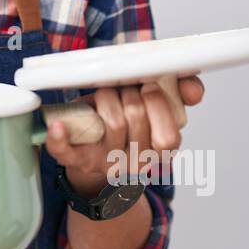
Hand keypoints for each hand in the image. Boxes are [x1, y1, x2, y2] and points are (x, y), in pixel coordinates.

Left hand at [44, 74, 205, 198]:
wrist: (98, 163)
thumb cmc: (129, 129)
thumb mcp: (157, 114)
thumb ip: (178, 95)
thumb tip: (192, 86)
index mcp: (157, 152)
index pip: (168, 137)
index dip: (159, 107)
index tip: (149, 86)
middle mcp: (134, 161)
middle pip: (136, 117)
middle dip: (129, 92)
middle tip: (123, 87)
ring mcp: (105, 161)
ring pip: (111, 121)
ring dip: (106, 96)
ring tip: (104, 94)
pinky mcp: (78, 160)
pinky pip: (67, 151)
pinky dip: (60, 138)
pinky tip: (56, 126)